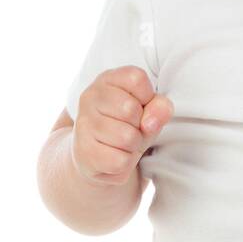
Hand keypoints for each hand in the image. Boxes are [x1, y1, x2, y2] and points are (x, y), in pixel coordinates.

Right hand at [71, 65, 173, 185]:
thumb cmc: (128, 125)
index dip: (147, 97)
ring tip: (125, 143)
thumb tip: (151, 121)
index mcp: (108, 79)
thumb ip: (159, 107)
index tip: (140, 106)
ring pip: (127, 137)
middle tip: (131, 128)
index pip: (137, 78)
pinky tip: (115, 155)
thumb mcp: (149, 111)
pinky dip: (125, 162)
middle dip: (140, 125)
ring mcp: (83, 124)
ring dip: (134, 145)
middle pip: (131, 109)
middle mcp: (90, 96)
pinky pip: (120, 161)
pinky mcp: (83, 151)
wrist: (97, 154)